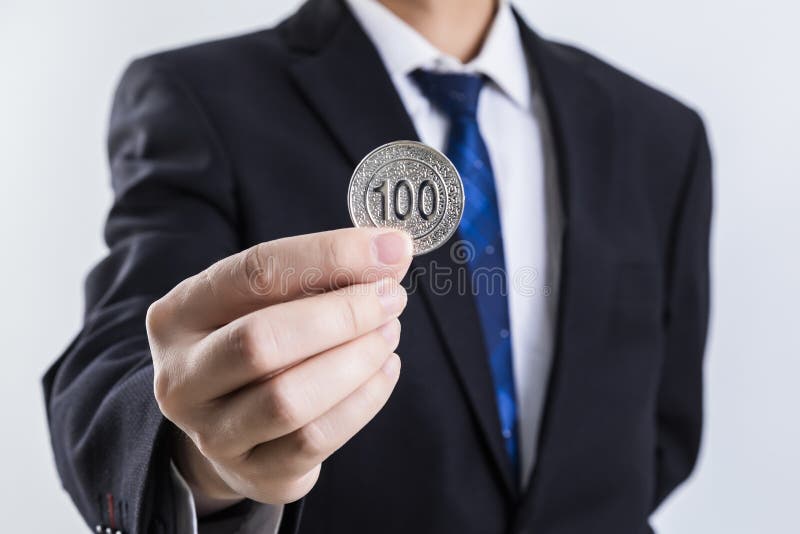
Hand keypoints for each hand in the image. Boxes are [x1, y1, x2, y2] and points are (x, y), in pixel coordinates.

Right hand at [146, 228, 412, 511]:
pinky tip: (385, 370)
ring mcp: (211, 433)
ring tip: (389, 333)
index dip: (329, 255)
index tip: (390, 248)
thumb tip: (391, 252)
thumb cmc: (258, 347)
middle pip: (262, 341)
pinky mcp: (253, 472)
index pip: (254, 272)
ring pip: (288, 398)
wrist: (231, 428)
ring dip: (355, 359)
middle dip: (342, 314)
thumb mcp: (268, 303)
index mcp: (179, 315)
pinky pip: (315, 438)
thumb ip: (320, 276)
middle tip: (391, 298)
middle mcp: (182, 376)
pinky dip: (363, 400)